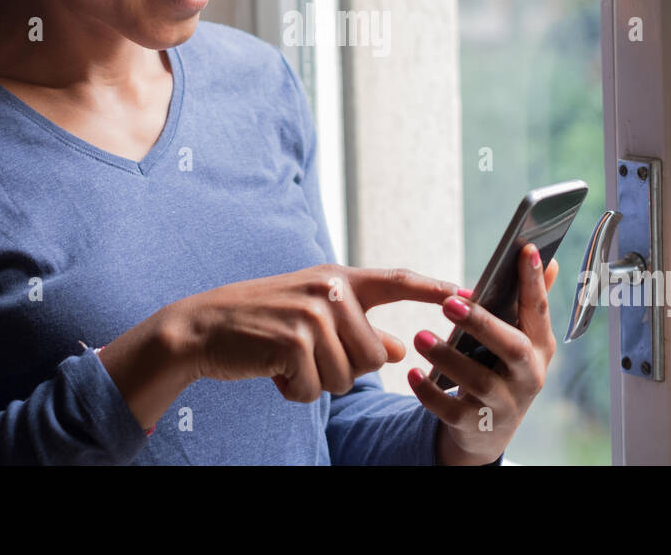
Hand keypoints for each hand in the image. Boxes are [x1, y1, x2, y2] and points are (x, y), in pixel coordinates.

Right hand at [167, 264, 459, 401]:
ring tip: (284, 358)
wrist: (202, 327)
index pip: (398, 280)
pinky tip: (271, 369)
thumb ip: (356, 329)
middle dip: (342, 370)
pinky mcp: (294, 341)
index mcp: (339, 279)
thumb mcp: (312, 317)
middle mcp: (331, 291)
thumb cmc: (259, 323)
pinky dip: (291, 391)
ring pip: (346, 378)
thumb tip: (397, 350)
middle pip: (373, 357)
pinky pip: (313, 390)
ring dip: (314, 382)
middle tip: (303, 355)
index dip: (434, 288)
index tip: (468, 292)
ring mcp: (313, 314)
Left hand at [407, 243, 558, 464]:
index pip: (538, 310)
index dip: (534, 282)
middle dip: (482, 324)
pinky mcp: (476, 425)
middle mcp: (529, 376)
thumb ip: (529, 302)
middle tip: (449, 302)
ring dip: (447, 357)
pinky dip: (429, 393)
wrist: (489, 431)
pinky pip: (450, 410)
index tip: (526, 249)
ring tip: (420, 337)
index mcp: (540, 347)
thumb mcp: (520, 340)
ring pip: (478, 380)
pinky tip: (412, 374)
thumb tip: (548, 259)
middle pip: (512, 348)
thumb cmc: (502, 368)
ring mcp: (504, 404)